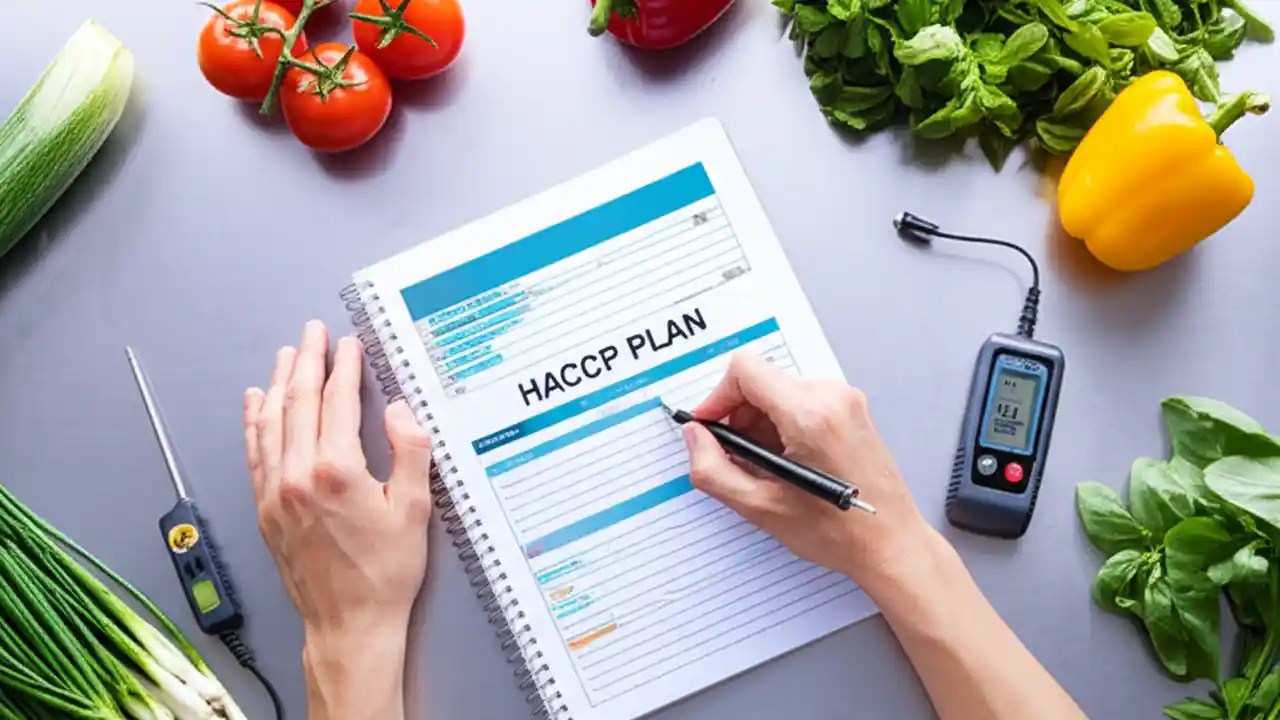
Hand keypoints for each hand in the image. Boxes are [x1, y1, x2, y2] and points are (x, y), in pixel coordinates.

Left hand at [243, 320, 432, 719]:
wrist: (350, 624)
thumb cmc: (386, 573)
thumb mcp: (415, 509)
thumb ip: (410, 452)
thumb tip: (400, 409)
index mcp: (337, 471)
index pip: (338, 403)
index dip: (344, 368)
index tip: (349, 345)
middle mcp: (298, 476)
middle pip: (299, 404)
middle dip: (307, 361)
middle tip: (313, 333)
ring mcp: (276, 493)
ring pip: (272, 423)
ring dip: (279, 383)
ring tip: (286, 354)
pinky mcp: (265, 511)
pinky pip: (255, 454)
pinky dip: (254, 423)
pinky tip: (255, 403)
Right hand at [683, 353, 934, 593]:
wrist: (891, 543)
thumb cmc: (841, 532)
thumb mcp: (761, 507)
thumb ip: (714, 470)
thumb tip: (695, 437)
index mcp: (809, 414)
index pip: (745, 370)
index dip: (717, 397)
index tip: (709, 425)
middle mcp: (831, 397)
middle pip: (761, 380)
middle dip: (738, 416)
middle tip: (735, 456)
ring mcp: (845, 401)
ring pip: (779, 391)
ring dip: (760, 423)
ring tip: (765, 467)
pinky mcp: (851, 410)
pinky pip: (801, 401)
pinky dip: (782, 425)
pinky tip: (786, 462)